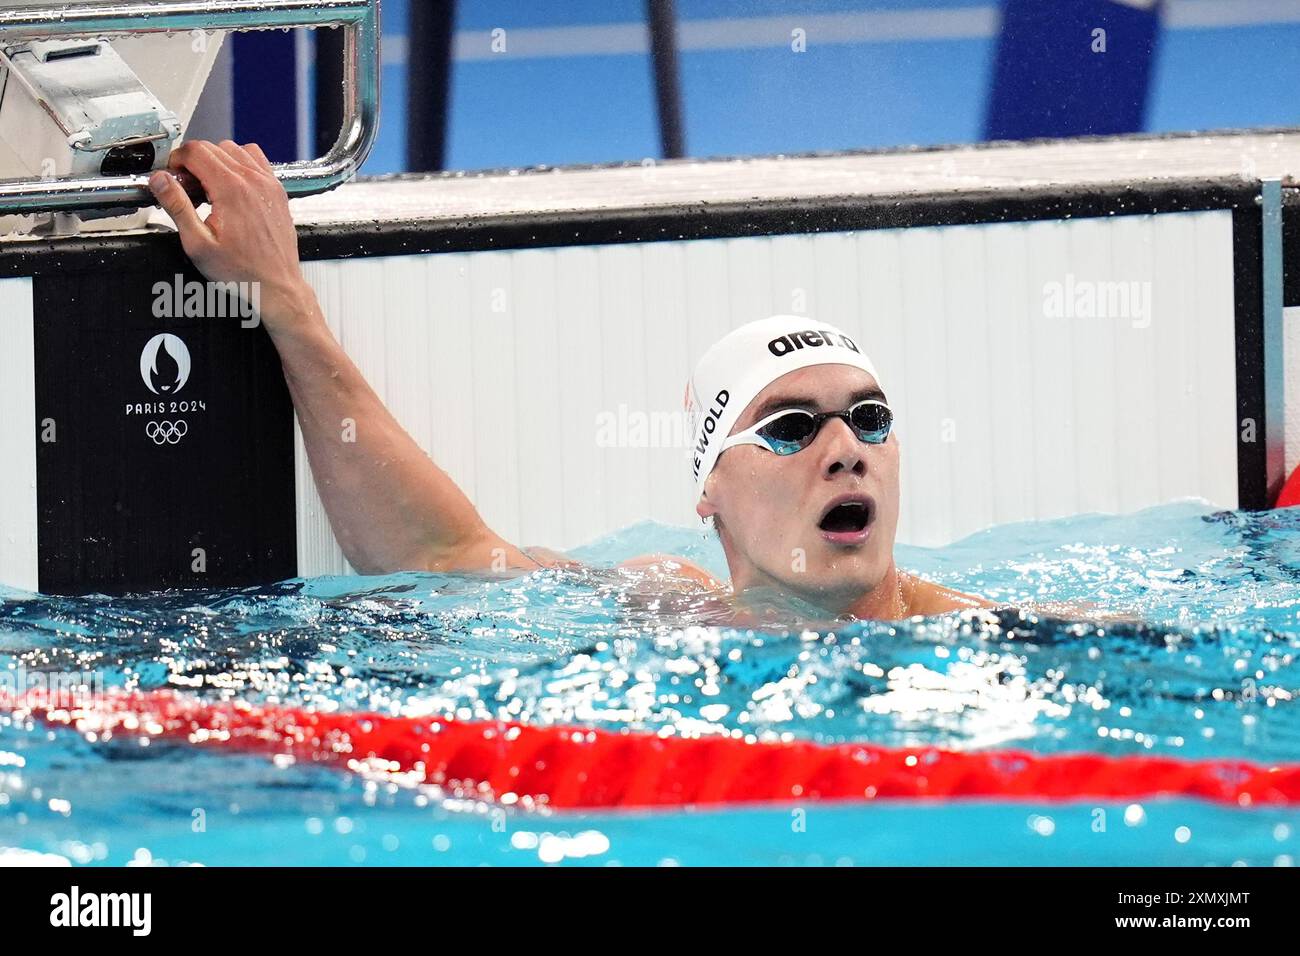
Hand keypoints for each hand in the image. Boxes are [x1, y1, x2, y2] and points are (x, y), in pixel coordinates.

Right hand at [148, 139, 318, 335]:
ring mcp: (269, 184)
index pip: (196, 150)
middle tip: (188, 189)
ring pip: (235, 149)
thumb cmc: (243, 271)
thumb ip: (177, 206)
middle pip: (213, 147)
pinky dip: (240, 163)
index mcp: (232, 190)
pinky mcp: (277, 191)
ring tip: (209, 188)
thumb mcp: (198, 243)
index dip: (177, 160)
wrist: (276, 285)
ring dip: (216, 160)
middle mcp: (253, 181)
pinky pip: (256, 159)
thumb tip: (160, 180)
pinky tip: (232, 186)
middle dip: (194, 162)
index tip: (173, 177)